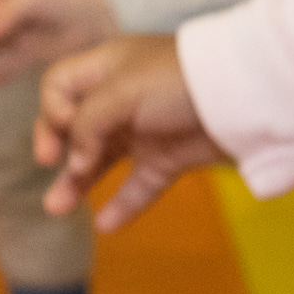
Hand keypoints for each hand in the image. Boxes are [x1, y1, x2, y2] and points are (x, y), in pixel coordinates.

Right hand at [35, 32, 226, 229]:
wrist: (244, 94)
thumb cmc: (178, 79)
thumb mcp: (121, 91)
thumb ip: (88, 124)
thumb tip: (75, 162)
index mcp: (105, 68)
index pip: (59, 86)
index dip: (52, 108)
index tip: (66, 125)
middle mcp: (119, 100)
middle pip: (74, 126)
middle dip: (56, 147)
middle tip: (49, 164)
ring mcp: (144, 131)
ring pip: (101, 160)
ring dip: (77, 182)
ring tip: (55, 208)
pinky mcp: (168, 158)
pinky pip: (139, 186)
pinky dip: (123, 205)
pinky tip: (106, 225)